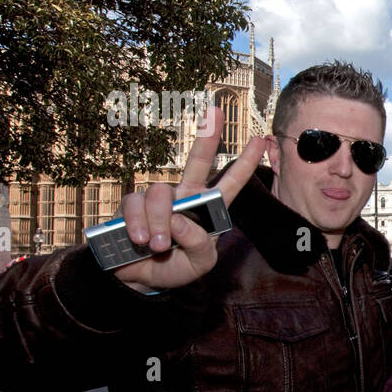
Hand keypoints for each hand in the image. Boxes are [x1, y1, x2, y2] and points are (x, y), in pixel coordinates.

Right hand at [112, 106, 265, 291]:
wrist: (141, 279)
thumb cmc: (176, 268)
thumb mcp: (199, 264)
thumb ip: (199, 245)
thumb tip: (179, 219)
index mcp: (207, 210)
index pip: (230, 184)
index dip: (244, 164)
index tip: (259, 141)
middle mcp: (184, 198)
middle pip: (197, 162)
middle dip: (207, 137)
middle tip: (216, 111)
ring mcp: (158, 200)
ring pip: (160, 194)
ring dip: (159, 222)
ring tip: (157, 244)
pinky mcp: (133, 206)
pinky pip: (135, 204)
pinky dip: (137, 223)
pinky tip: (138, 238)